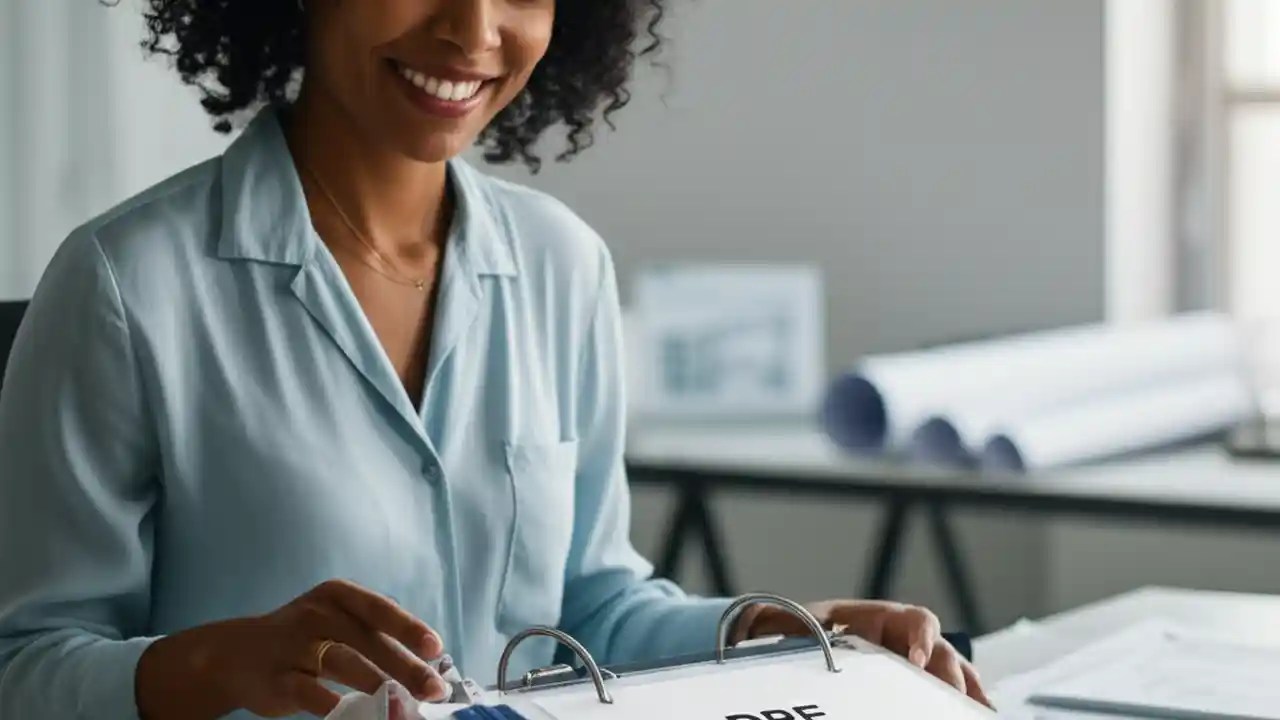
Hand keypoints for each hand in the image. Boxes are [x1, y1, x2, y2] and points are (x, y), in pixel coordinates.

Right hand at [136, 579, 448, 718]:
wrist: (233, 655)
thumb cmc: (303, 638)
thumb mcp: (336, 622)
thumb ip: (374, 639)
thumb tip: (427, 667)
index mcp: (337, 595)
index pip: (379, 609)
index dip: (409, 628)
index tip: (436, 649)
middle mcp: (317, 613)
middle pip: (368, 641)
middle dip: (406, 668)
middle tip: (434, 691)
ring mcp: (295, 646)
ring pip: (344, 664)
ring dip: (379, 687)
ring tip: (405, 705)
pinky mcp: (278, 678)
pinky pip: (312, 694)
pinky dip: (338, 707)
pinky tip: (361, 716)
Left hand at [734, 599, 992, 708]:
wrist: (790, 636)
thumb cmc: (798, 626)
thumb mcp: (802, 624)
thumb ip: (803, 628)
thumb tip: (786, 632)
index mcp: (884, 617)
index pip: (918, 620)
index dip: (923, 638)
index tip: (917, 661)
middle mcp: (907, 637)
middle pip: (943, 651)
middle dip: (951, 674)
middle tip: (954, 699)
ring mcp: (913, 660)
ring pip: (951, 671)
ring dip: (966, 690)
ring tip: (980, 712)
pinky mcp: (911, 681)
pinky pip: (941, 689)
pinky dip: (959, 700)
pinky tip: (974, 713)